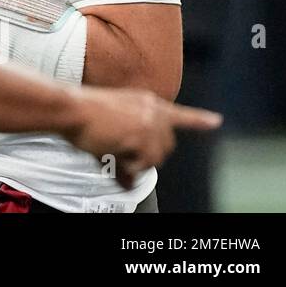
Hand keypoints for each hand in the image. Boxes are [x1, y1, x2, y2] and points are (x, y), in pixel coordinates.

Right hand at [64, 86, 221, 187]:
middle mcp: (153, 110)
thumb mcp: (108, 132)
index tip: (216, 122)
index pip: (179, 114)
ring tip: (113, 152)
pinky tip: (114, 153)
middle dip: (147, 157)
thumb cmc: (81, 114)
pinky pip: (143, 163)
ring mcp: (150, 123)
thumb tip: (130, 184)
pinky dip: (129, 166)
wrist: (70, 108)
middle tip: (123, 158)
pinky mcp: (143, 135)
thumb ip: (124, 157)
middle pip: (166, 146)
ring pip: (156, 157)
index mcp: (145, 102)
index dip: (198, 120)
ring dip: (137, 162)